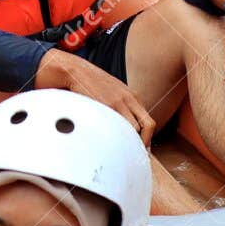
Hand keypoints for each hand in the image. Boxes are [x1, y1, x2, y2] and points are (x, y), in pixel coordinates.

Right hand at [37, 50, 156, 143]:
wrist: (75, 70)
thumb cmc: (90, 83)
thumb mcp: (112, 92)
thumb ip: (122, 107)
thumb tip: (127, 128)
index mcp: (133, 97)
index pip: (149, 123)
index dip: (147, 139)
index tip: (140, 151)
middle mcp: (129, 99)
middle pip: (148, 127)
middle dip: (144, 143)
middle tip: (135, 155)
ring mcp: (117, 103)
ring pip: (133, 129)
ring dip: (129, 143)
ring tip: (121, 153)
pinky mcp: (105, 106)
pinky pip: (117, 128)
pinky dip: (116, 139)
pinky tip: (109, 145)